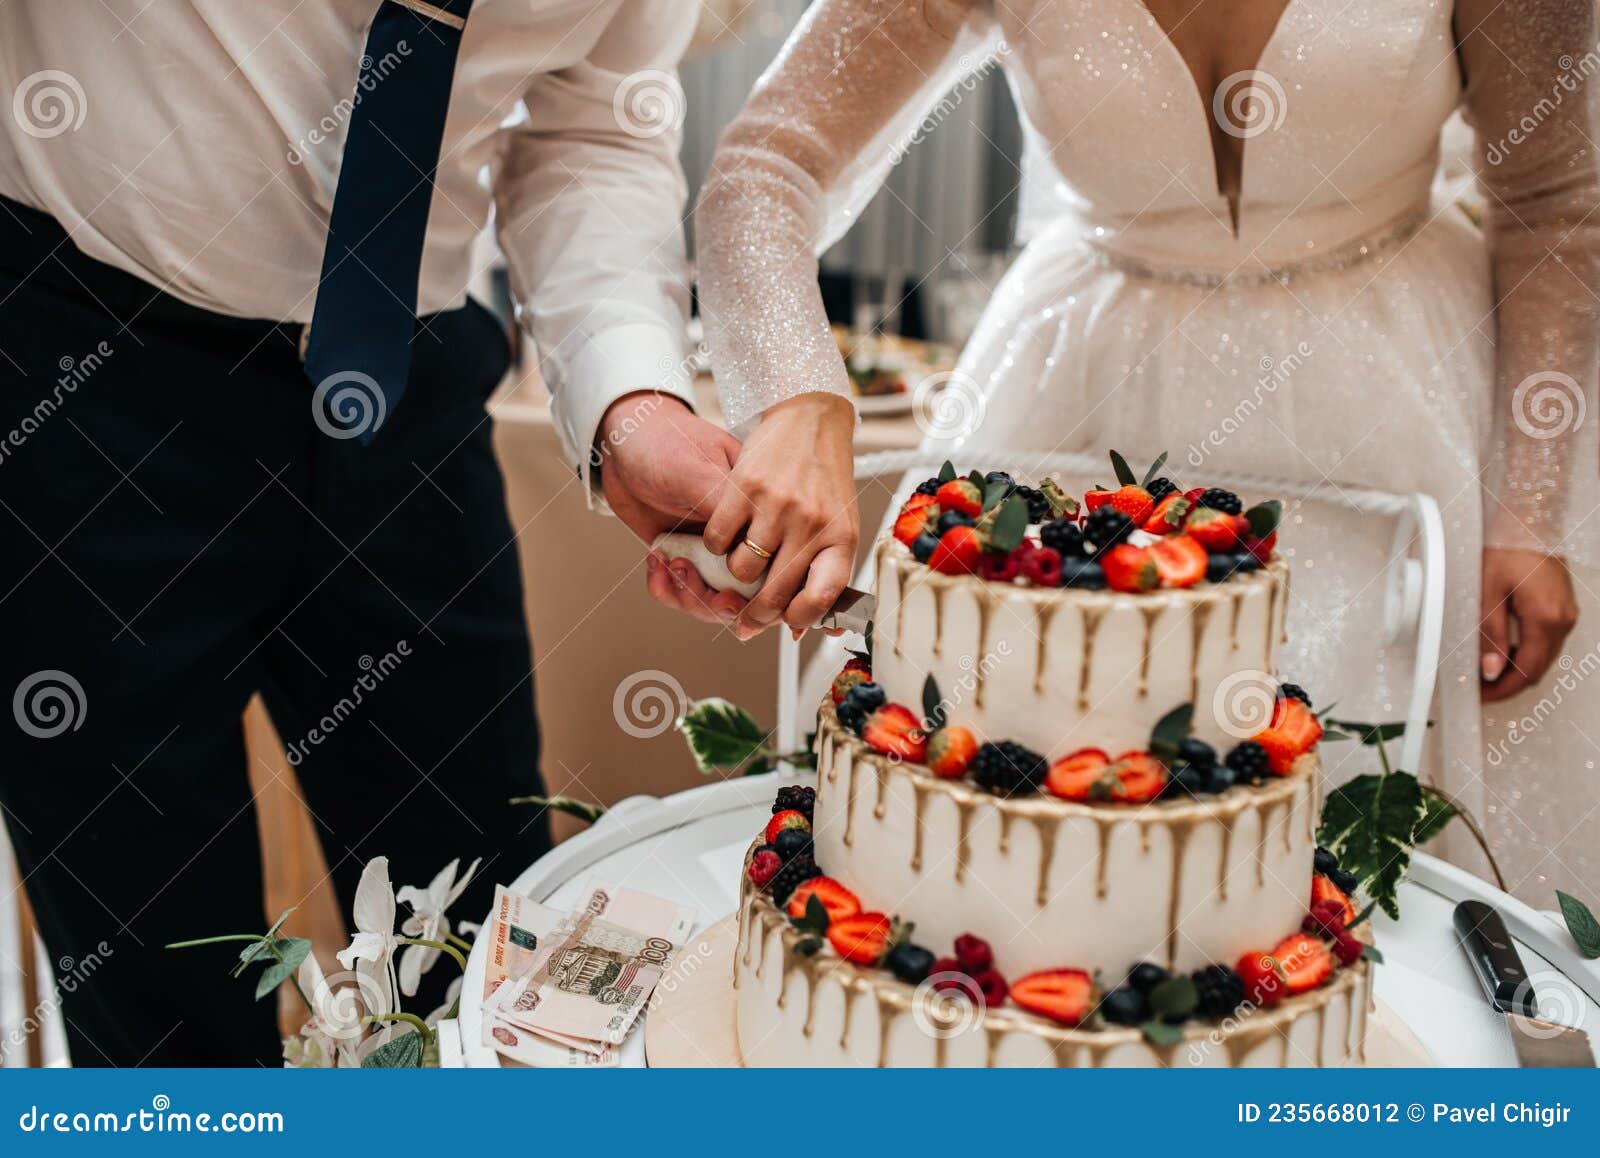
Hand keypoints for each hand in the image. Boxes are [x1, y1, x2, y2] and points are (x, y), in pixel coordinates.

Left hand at [597, 393, 748, 625]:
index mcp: (759, 511)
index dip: (762, 590)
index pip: (775, 563)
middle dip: (722, 603)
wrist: (623, 439)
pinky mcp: (683, 557)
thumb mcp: (700, 471)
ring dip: (690, 596)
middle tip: (703, 589)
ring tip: (671, 570)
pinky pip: (679, 592)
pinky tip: (656, 566)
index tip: (736, 594)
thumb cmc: (668, 441)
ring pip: (712, 600)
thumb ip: (726, 508)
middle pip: (746, 593)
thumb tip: (752, 549)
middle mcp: (739, 535)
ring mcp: (710, 550)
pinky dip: (666, 589)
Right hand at [703, 392, 857, 638]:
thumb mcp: (838, 526)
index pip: (823, 597)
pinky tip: (729, 534)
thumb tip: (801, 630)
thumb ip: (823, 574)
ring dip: (736, 574)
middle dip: (755, 615)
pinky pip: (716, 540)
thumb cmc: (825, 479)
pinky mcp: (745, 488)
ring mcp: (777, 506)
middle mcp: (811, 524)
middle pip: (773, 595)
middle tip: (747, 617)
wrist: (811, 420)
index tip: (787, 624)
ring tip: (744, 556)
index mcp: (840, 538)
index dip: (801, 620)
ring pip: (740, 572)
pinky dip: (715, 546)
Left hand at [1480, 547, 1578, 701]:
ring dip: (1517, 669)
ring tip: (1486, 673)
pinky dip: (1526, 653)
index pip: (1526, 671)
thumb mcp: (1488, 592)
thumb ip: (1490, 634)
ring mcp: (1567, 615)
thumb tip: (1490, 670)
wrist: (1530, 523)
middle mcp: (1563, 620)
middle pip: (1538, 668)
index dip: (1502, 689)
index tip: (1481, 696)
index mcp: (1546, 618)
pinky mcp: (1563, 609)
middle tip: (1480, 689)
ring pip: (1543, 657)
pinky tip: (1504, 652)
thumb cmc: (1508, 548)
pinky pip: (1546, 642)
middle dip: (1508, 683)